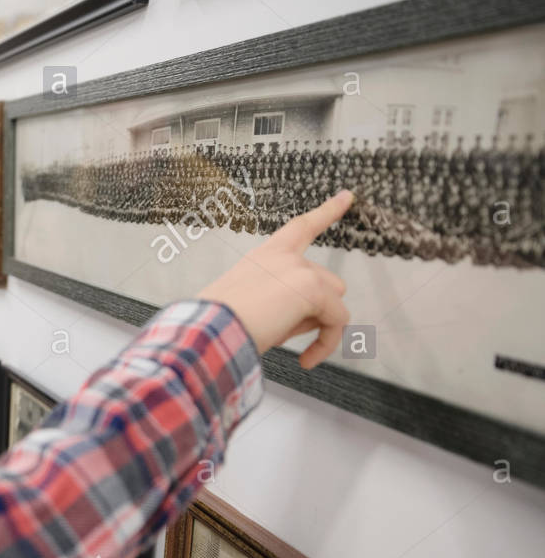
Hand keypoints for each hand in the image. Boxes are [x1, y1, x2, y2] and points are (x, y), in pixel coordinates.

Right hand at [196, 190, 352, 367]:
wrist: (209, 331)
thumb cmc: (218, 324)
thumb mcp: (252, 306)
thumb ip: (284, 302)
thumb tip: (316, 318)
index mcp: (265, 256)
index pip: (302, 227)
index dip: (328, 211)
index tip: (348, 196)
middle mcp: (284, 257)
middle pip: (327, 280)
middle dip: (316, 309)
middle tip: (286, 332)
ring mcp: (298, 269)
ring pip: (335, 300)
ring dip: (320, 324)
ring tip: (292, 345)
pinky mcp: (311, 288)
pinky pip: (337, 321)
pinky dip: (326, 344)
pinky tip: (306, 361)